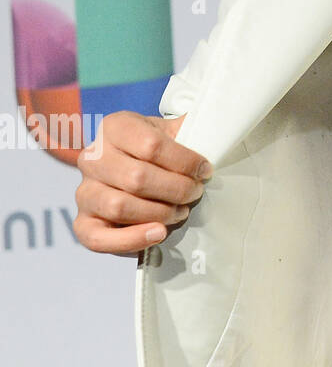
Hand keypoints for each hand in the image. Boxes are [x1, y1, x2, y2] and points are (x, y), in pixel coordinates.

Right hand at [73, 111, 209, 255]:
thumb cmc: (159, 151)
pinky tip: (158, 233)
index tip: (205, 170)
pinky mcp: (82, 222)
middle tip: (195, 192)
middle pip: (136, 178)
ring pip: (119, 206)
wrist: (138, 167)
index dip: (184, 161)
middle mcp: (92, 157)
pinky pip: (96, 238)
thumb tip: (212, 134)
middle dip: (176, 189)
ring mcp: (84, 191)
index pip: (151, 146)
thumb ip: (190, 130)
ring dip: (158, 213)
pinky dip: (130, 239)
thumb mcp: (173, 131)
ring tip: (180, 211)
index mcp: (115, 127)